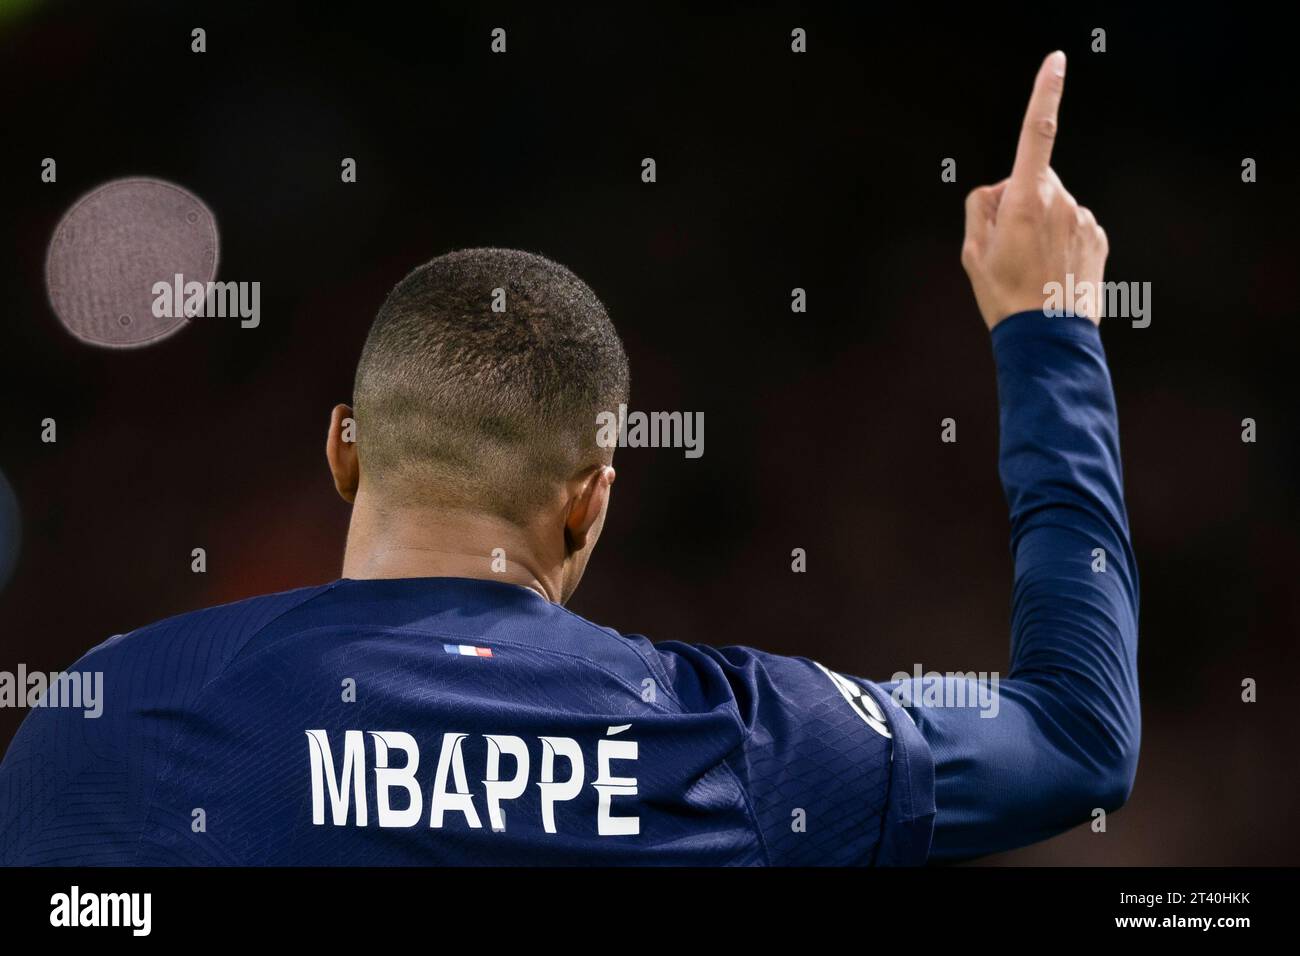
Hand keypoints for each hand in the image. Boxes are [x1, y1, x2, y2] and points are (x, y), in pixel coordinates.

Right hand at [961, 51, 1108, 329]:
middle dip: (1018, 199)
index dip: (1045, 94)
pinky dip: (1059, 238)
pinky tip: (1051, 269)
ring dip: (1039, 222)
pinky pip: (1071, 223)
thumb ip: (980, 207)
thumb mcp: (972, 252)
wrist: (1048, 338)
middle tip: (1008, 247)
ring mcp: (1083, 218)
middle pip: (1032, 180)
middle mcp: (1061, 200)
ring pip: (1052, 203)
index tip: (1057, 62)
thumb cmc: (1004, 294)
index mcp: (1026, 199)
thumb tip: (997, 190)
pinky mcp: (1098, 236)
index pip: (1037, 135)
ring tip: (1031, 265)